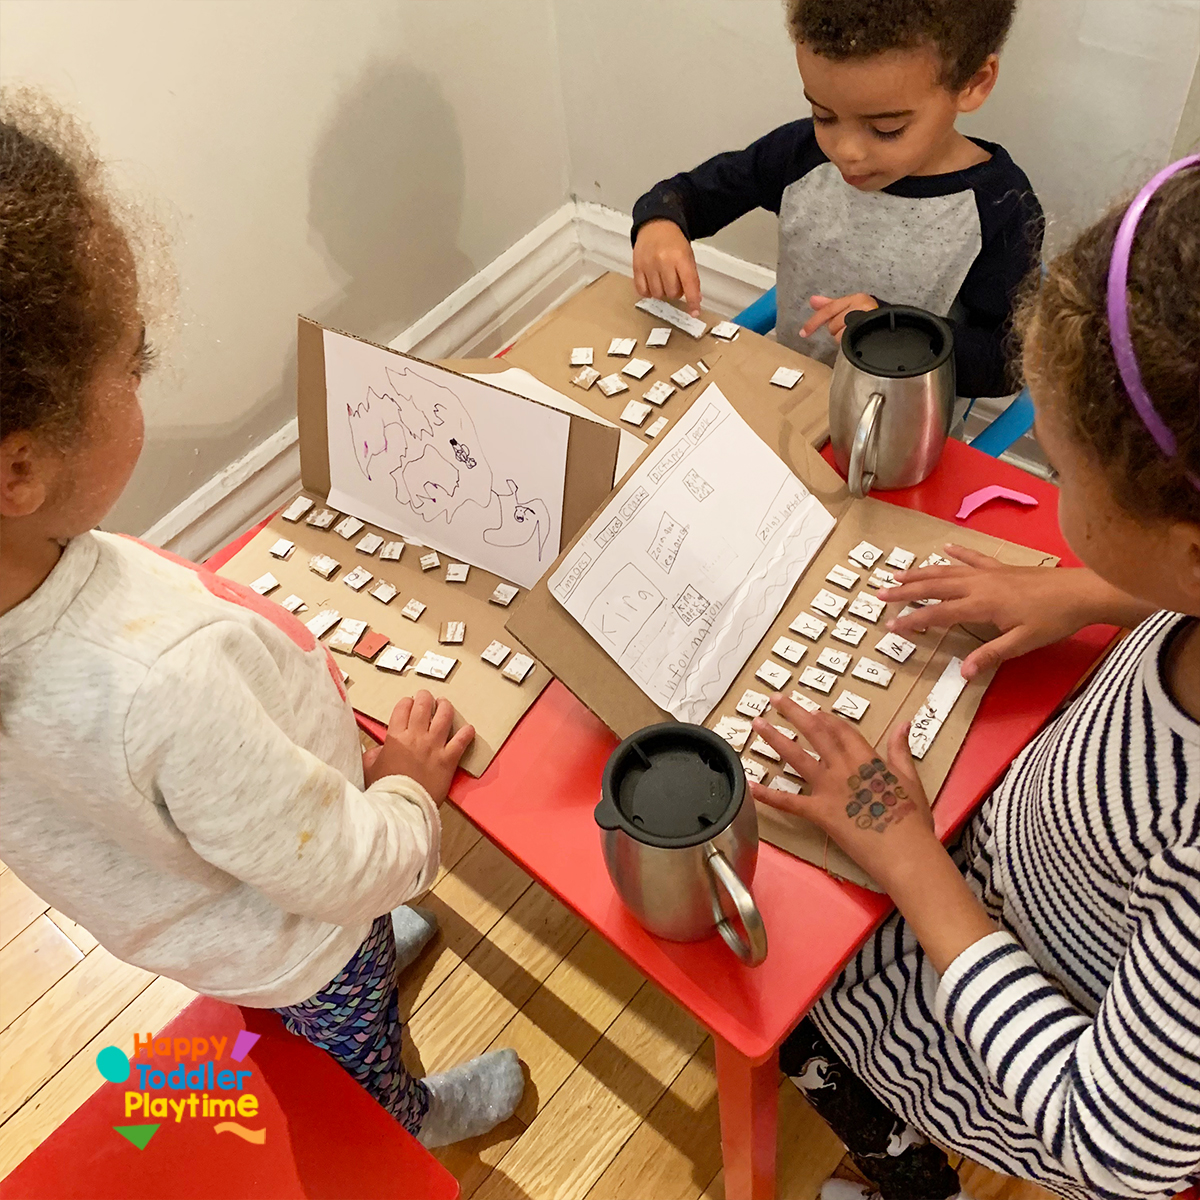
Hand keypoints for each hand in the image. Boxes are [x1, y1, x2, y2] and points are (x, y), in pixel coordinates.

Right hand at [362, 690, 474, 801]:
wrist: (401, 806)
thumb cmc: (384, 788)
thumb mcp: (370, 768)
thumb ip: (373, 754)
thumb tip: (378, 750)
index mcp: (396, 737)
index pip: (402, 708)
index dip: (407, 702)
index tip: (409, 702)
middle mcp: (416, 736)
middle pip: (423, 706)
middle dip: (425, 697)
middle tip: (427, 696)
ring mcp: (434, 746)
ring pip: (443, 717)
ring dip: (445, 706)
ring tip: (444, 704)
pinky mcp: (448, 760)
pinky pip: (461, 741)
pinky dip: (467, 733)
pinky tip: (469, 729)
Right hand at [633, 219, 701, 316]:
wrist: (656, 225)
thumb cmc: (673, 242)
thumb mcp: (688, 256)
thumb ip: (691, 277)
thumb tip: (695, 299)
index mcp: (680, 257)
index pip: (689, 284)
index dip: (692, 301)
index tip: (694, 312)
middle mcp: (664, 261)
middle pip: (672, 293)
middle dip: (676, 291)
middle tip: (675, 281)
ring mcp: (649, 265)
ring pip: (658, 294)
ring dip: (662, 291)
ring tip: (663, 280)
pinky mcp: (637, 267)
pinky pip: (643, 291)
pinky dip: (649, 291)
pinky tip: (653, 283)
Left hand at [748, 693, 938, 890]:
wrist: (904, 852)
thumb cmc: (912, 819)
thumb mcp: (910, 779)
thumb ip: (900, 750)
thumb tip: (903, 723)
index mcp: (866, 759)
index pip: (842, 730)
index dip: (827, 718)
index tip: (813, 709)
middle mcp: (842, 767)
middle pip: (815, 733)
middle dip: (794, 712)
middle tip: (775, 698)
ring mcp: (828, 789)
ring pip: (796, 757)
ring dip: (775, 738)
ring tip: (757, 724)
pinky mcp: (818, 813)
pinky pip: (788, 802)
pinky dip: (768, 794)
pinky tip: (749, 785)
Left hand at [799, 293, 877, 339]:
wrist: (889, 327)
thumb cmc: (868, 318)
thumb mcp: (848, 307)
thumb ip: (829, 305)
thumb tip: (813, 300)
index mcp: (856, 298)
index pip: (829, 310)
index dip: (814, 322)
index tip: (803, 332)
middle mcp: (861, 305)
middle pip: (833, 324)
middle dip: (836, 330)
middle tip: (846, 329)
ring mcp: (866, 318)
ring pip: (840, 335)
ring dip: (843, 338)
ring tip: (853, 334)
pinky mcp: (869, 331)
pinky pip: (848, 341)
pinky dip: (848, 343)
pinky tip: (855, 340)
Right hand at [885, 546, 1108, 679]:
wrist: (1082, 591)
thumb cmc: (1054, 619)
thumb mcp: (1023, 643)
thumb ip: (990, 655)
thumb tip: (962, 673)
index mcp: (981, 604)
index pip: (938, 613)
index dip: (912, 621)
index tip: (890, 626)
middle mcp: (979, 585)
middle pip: (934, 586)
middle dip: (905, 591)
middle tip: (880, 594)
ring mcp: (989, 573)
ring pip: (947, 571)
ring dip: (921, 572)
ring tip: (898, 574)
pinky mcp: (1001, 568)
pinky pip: (973, 558)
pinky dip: (957, 553)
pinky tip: (945, 547)